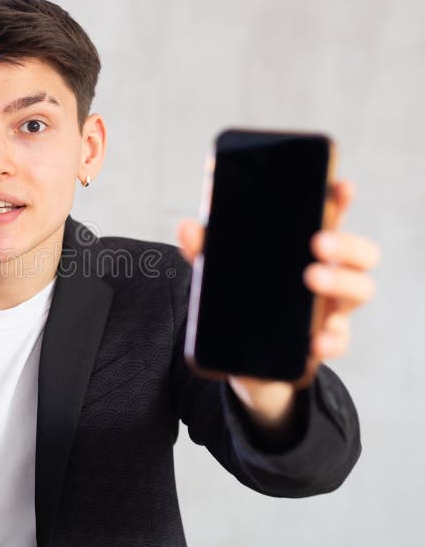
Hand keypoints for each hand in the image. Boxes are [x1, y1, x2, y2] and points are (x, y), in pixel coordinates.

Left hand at [177, 179, 380, 429]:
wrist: (243, 360)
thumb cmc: (242, 301)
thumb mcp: (221, 273)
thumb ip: (204, 250)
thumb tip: (187, 228)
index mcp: (306, 249)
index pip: (330, 217)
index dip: (340, 200)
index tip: (340, 186)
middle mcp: (328, 274)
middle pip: (360, 253)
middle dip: (345, 243)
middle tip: (317, 243)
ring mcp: (331, 309)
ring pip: (360, 290)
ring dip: (339, 281)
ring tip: (312, 278)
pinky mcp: (323, 343)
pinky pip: (338, 340)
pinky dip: (330, 340)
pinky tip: (316, 341)